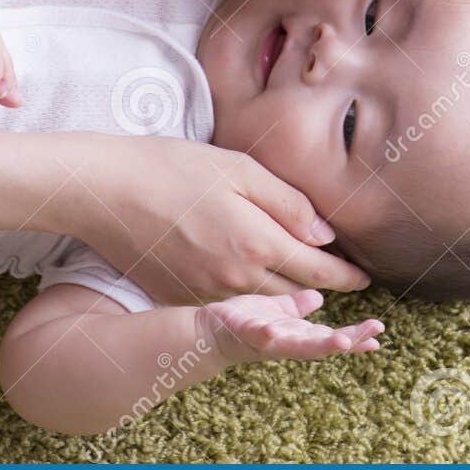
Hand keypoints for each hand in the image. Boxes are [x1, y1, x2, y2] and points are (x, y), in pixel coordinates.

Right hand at [73, 135, 371, 304]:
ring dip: (287, 293)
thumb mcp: (240, 170)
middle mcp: (236, 279)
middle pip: (295, 290)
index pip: (319, 269)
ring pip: (262, 300)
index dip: (346, 274)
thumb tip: (326, 235)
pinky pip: (227, 302)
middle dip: (322, 286)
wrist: (104, 190)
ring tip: (306, 283)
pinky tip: (251, 276)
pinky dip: (247, 293)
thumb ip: (289, 204)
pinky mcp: (180, 297)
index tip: (365, 275)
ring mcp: (206, 294)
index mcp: (257, 244)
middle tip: (344, 279)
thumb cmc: (173, 167)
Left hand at [197, 290, 383, 363]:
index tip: (380, 334)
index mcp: (298, 333)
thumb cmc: (244, 319)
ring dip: (319, 346)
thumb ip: (297, 305)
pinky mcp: (245, 334)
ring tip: (341, 341)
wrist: (208, 331)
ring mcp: (267, 340)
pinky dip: (267, 334)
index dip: (357, 336)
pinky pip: (258, 335)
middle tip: (373, 337)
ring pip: (297, 346)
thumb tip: (320, 296)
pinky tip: (275, 330)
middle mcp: (287, 341)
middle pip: (323, 345)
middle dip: (349, 342)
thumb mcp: (277, 309)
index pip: (334, 335)